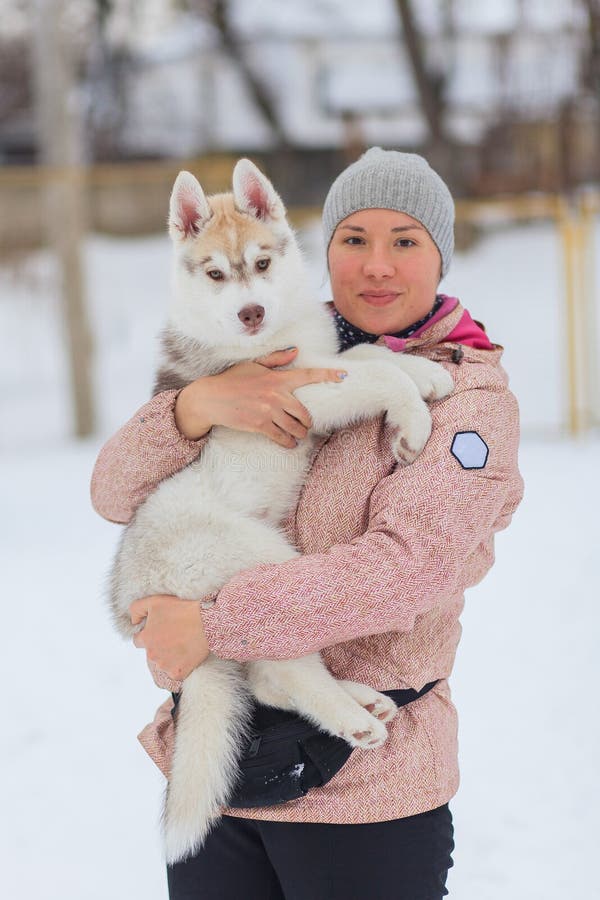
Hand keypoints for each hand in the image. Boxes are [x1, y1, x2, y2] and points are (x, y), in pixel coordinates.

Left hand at [129, 594, 210, 681]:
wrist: (207, 622)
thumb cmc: (182, 610)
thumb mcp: (155, 601)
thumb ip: (136, 609)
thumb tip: (133, 622)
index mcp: (146, 639)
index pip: (138, 641)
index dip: (148, 634)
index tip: (160, 630)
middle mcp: (152, 655)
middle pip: (151, 652)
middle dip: (159, 645)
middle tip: (175, 635)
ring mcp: (165, 666)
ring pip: (162, 663)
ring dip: (169, 657)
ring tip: (183, 644)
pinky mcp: (178, 673)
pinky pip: (175, 672)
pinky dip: (181, 666)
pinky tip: (188, 654)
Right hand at [174, 347, 346, 447]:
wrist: (211, 398)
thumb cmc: (232, 380)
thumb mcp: (254, 365)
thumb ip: (277, 359)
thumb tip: (296, 351)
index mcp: (277, 378)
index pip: (308, 375)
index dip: (328, 375)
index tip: (343, 375)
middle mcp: (276, 395)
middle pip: (304, 413)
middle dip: (307, 421)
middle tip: (305, 425)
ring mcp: (268, 411)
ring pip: (296, 428)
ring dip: (300, 434)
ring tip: (299, 435)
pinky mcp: (260, 426)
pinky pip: (282, 438)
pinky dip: (288, 443)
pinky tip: (290, 444)